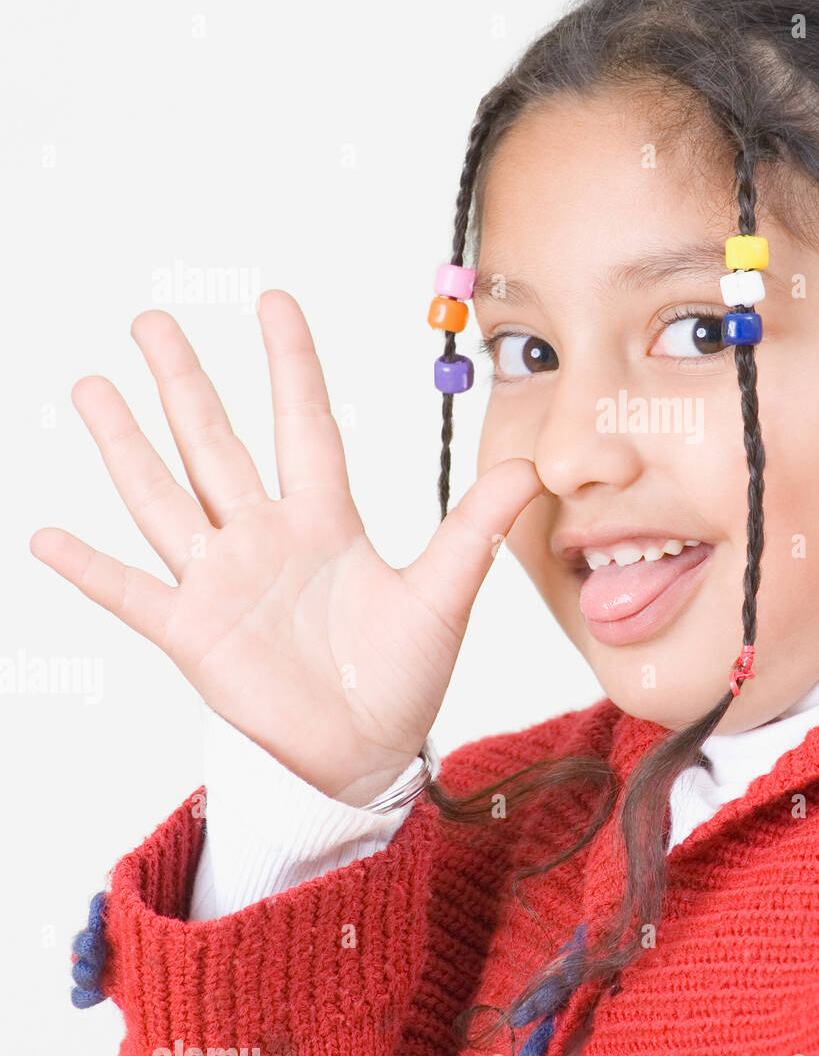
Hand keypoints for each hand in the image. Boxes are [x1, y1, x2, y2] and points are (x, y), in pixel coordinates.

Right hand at [29, 290, 543, 805]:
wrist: (365, 754)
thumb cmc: (403, 677)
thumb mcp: (446, 594)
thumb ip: (477, 528)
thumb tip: (532, 467)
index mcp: (326, 520)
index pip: (303, 422)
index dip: (291, 363)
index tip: (275, 301)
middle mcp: (266, 538)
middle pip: (217, 442)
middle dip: (186, 381)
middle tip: (153, 320)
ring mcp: (223, 581)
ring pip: (165, 496)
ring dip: (127, 445)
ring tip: (93, 385)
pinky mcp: (195, 634)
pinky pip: (132, 593)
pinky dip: (91, 568)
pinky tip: (46, 534)